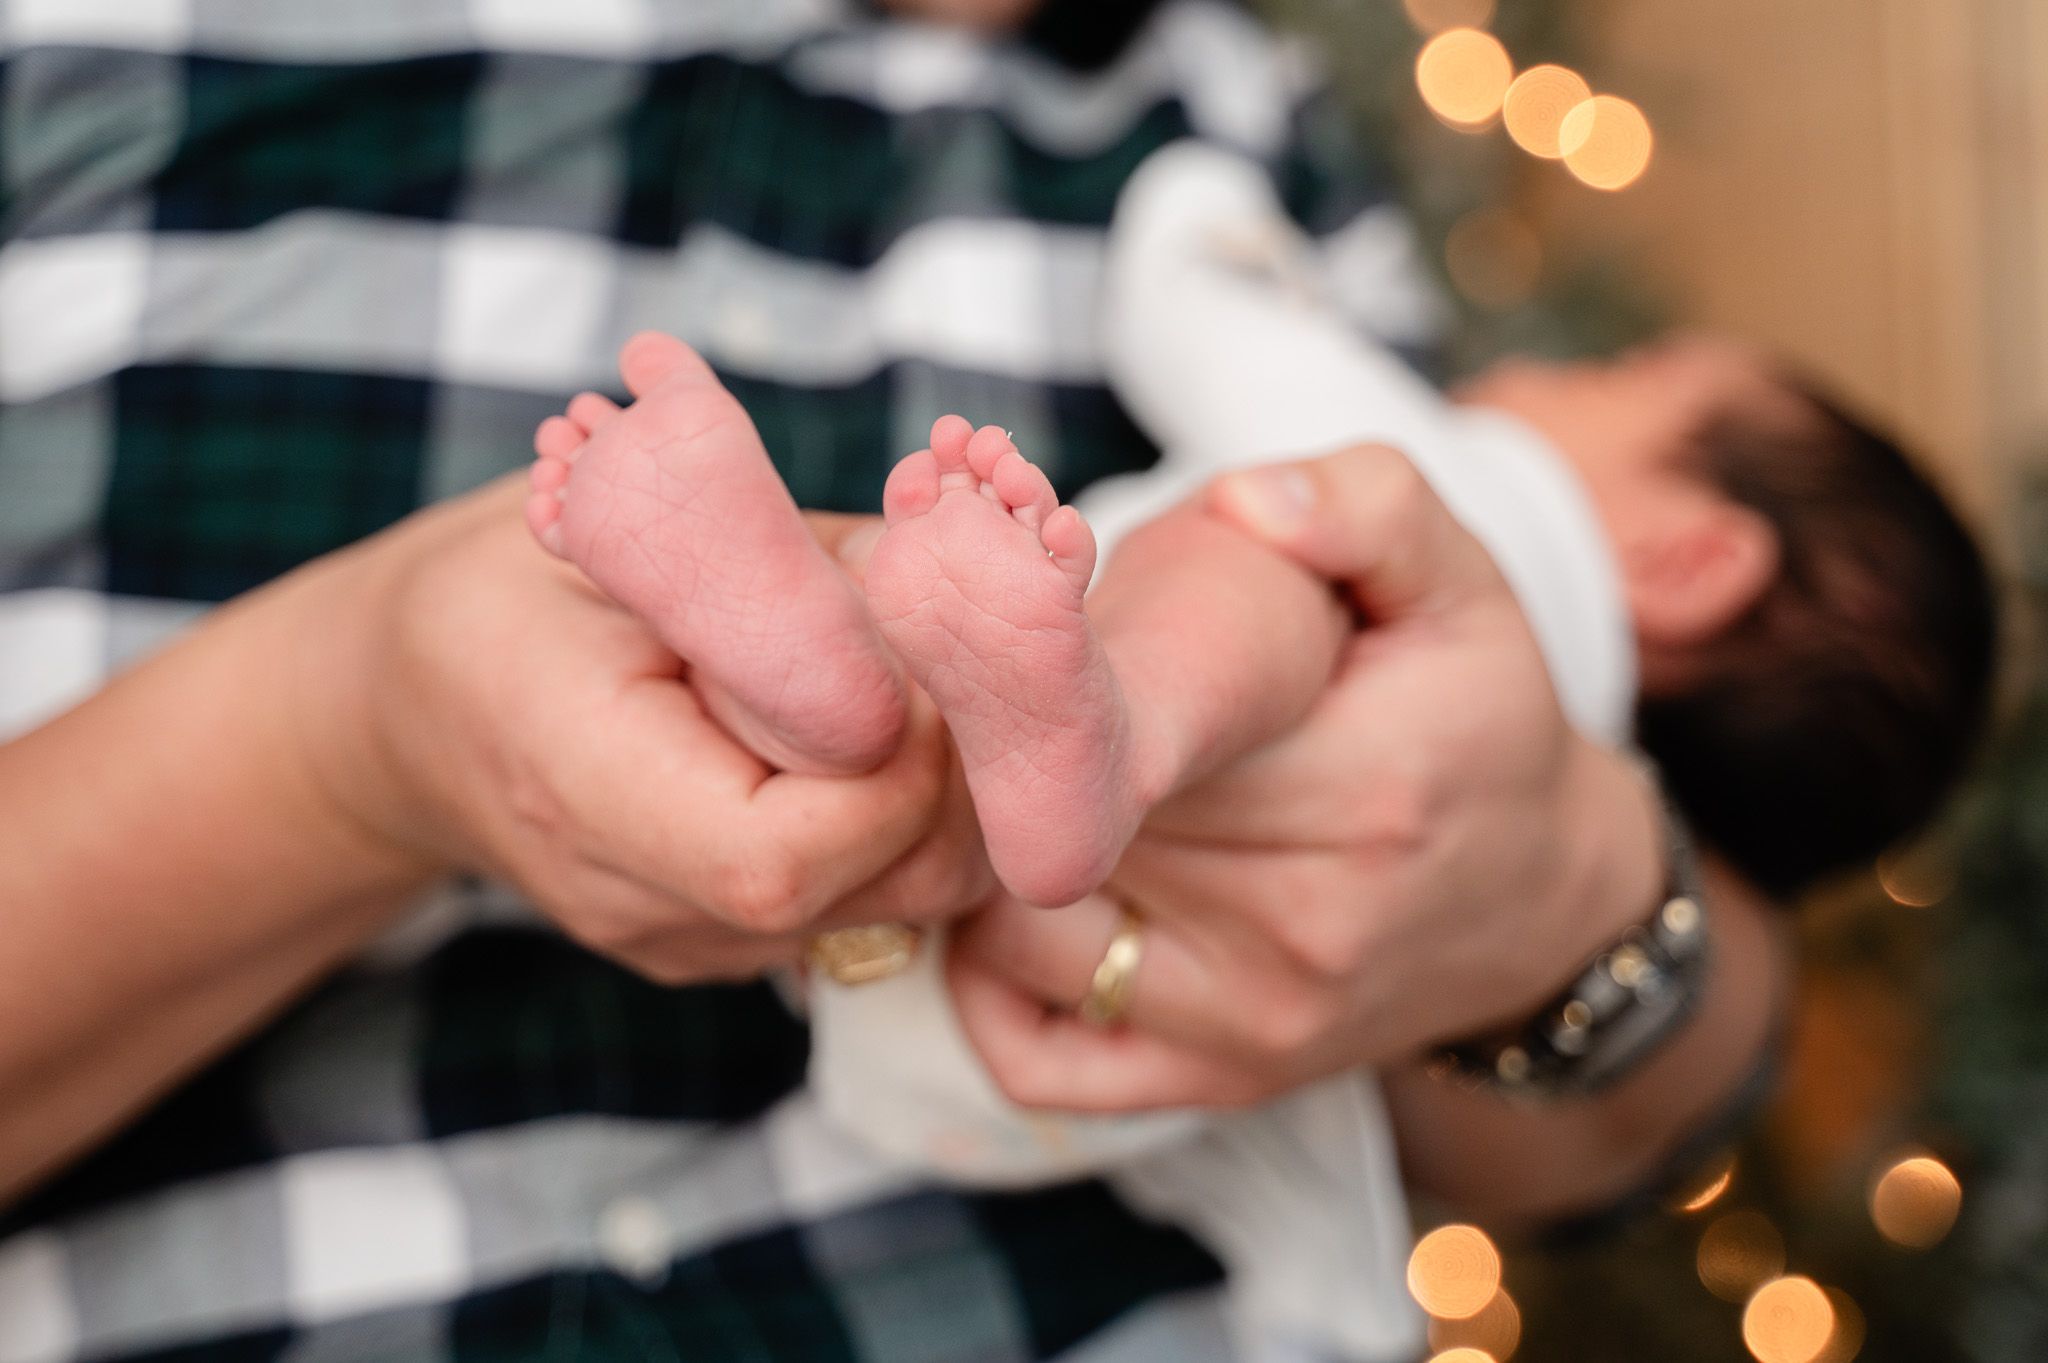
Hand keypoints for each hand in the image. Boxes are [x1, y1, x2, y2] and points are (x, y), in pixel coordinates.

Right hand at [301, 479, 990, 981]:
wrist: (403, 712)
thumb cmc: (505, 595)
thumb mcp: (613, 533)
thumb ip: (777, 569)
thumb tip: (943, 564)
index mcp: (585, 791)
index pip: (782, 858)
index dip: (891, 763)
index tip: (915, 658)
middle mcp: (645, 902)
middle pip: (879, 892)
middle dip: (956, 770)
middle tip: (947, 657)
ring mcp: (693, 941)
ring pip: (906, 906)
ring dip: (952, 793)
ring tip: (916, 683)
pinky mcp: (732, 939)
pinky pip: (872, 898)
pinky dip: (910, 817)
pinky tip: (878, 730)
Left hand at [949, 445, 1664, 1108]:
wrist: (1545, 902)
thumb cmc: (1480, 724)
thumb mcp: (1465, 587)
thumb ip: (1368, 508)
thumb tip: (1245, 499)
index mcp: (1357, 789)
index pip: (1132, 731)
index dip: (1042, 681)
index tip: (1013, 636)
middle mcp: (1298, 928)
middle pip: (1065, 829)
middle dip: (1011, 756)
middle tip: (1001, 694)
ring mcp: (1250, 1022)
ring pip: (1020, 940)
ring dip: (988, 860)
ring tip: (1010, 784)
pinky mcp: (1215, 1081)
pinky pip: (1038, 1059)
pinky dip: (985, 984)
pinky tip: (1009, 903)